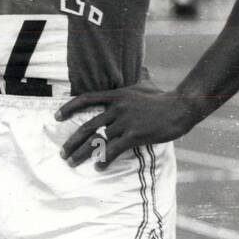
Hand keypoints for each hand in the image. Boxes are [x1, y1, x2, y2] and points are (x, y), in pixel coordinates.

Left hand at [56, 83, 198, 168]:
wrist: (182, 107)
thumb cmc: (163, 97)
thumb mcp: (144, 85)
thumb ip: (135, 82)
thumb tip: (140, 70)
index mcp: (116, 96)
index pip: (85, 99)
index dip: (69, 108)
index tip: (56, 118)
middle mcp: (117, 108)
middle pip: (87, 126)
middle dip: (72, 142)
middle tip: (62, 153)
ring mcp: (126, 122)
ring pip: (98, 140)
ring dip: (82, 154)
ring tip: (72, 163)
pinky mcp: (135, 135)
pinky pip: (114, 150)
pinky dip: (104, 160)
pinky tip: (98, 167)